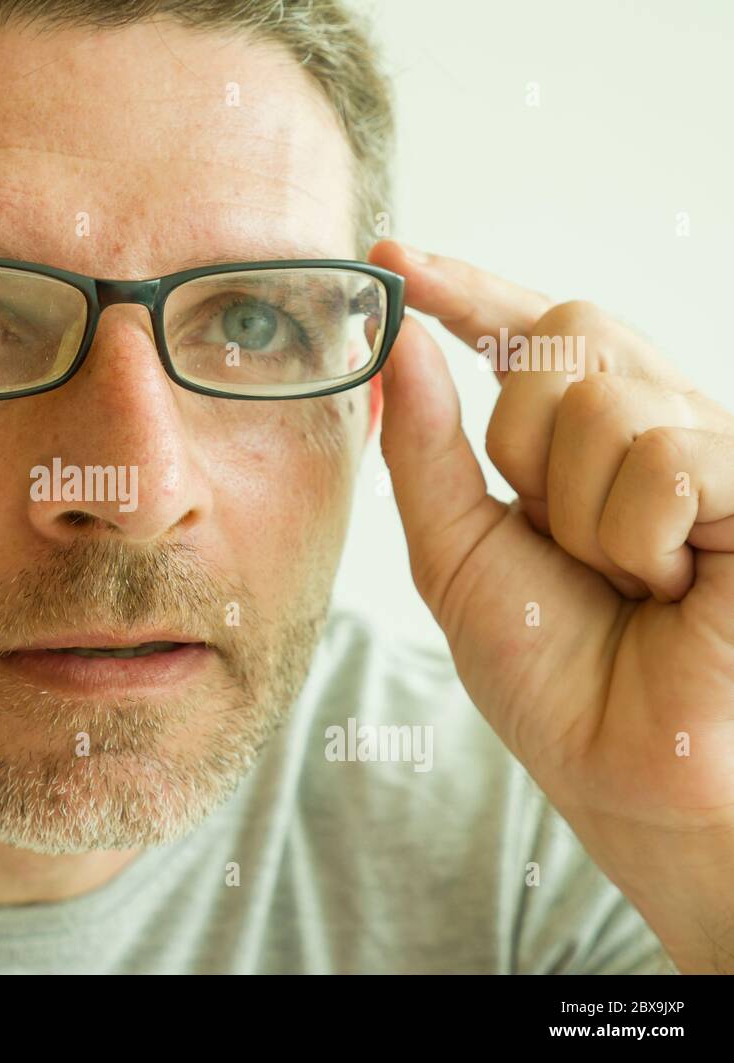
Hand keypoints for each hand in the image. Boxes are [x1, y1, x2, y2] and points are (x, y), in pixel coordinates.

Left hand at [371, 240, 733, 971]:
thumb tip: (400, 343)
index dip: (462, 288)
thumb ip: (424, 448)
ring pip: (603, 400)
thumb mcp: (456, 551)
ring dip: (577, 512)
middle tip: (560, 542)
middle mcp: (655, 423)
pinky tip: (671, 587)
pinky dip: (636, 535)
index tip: (390, 263)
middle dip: (523, 442)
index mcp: (586, 437)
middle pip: (562, 337)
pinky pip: (664, 455)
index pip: (528, 326)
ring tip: (625, 583)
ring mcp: (712, 448)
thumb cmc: (548, 672)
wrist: (621, 770)